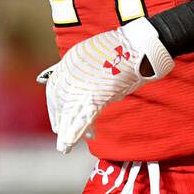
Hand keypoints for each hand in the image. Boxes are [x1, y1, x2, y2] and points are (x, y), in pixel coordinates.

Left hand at [37, 18, 173, 153]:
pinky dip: (76, 131)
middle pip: (60, 102)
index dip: (55, 105)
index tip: (58, 117)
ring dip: (66, 132)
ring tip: (63, 147)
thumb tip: (92, 89)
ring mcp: (83, 84)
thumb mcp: (97, 55)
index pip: (55, 87)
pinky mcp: (97, 95)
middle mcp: (71, 72)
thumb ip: (87, 70)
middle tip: (61, 136)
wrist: (138, 45)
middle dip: (60, 120)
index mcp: (70, 61)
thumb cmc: (124, 49)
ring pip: (70, 113)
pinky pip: (84, 117)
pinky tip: (68, 143)